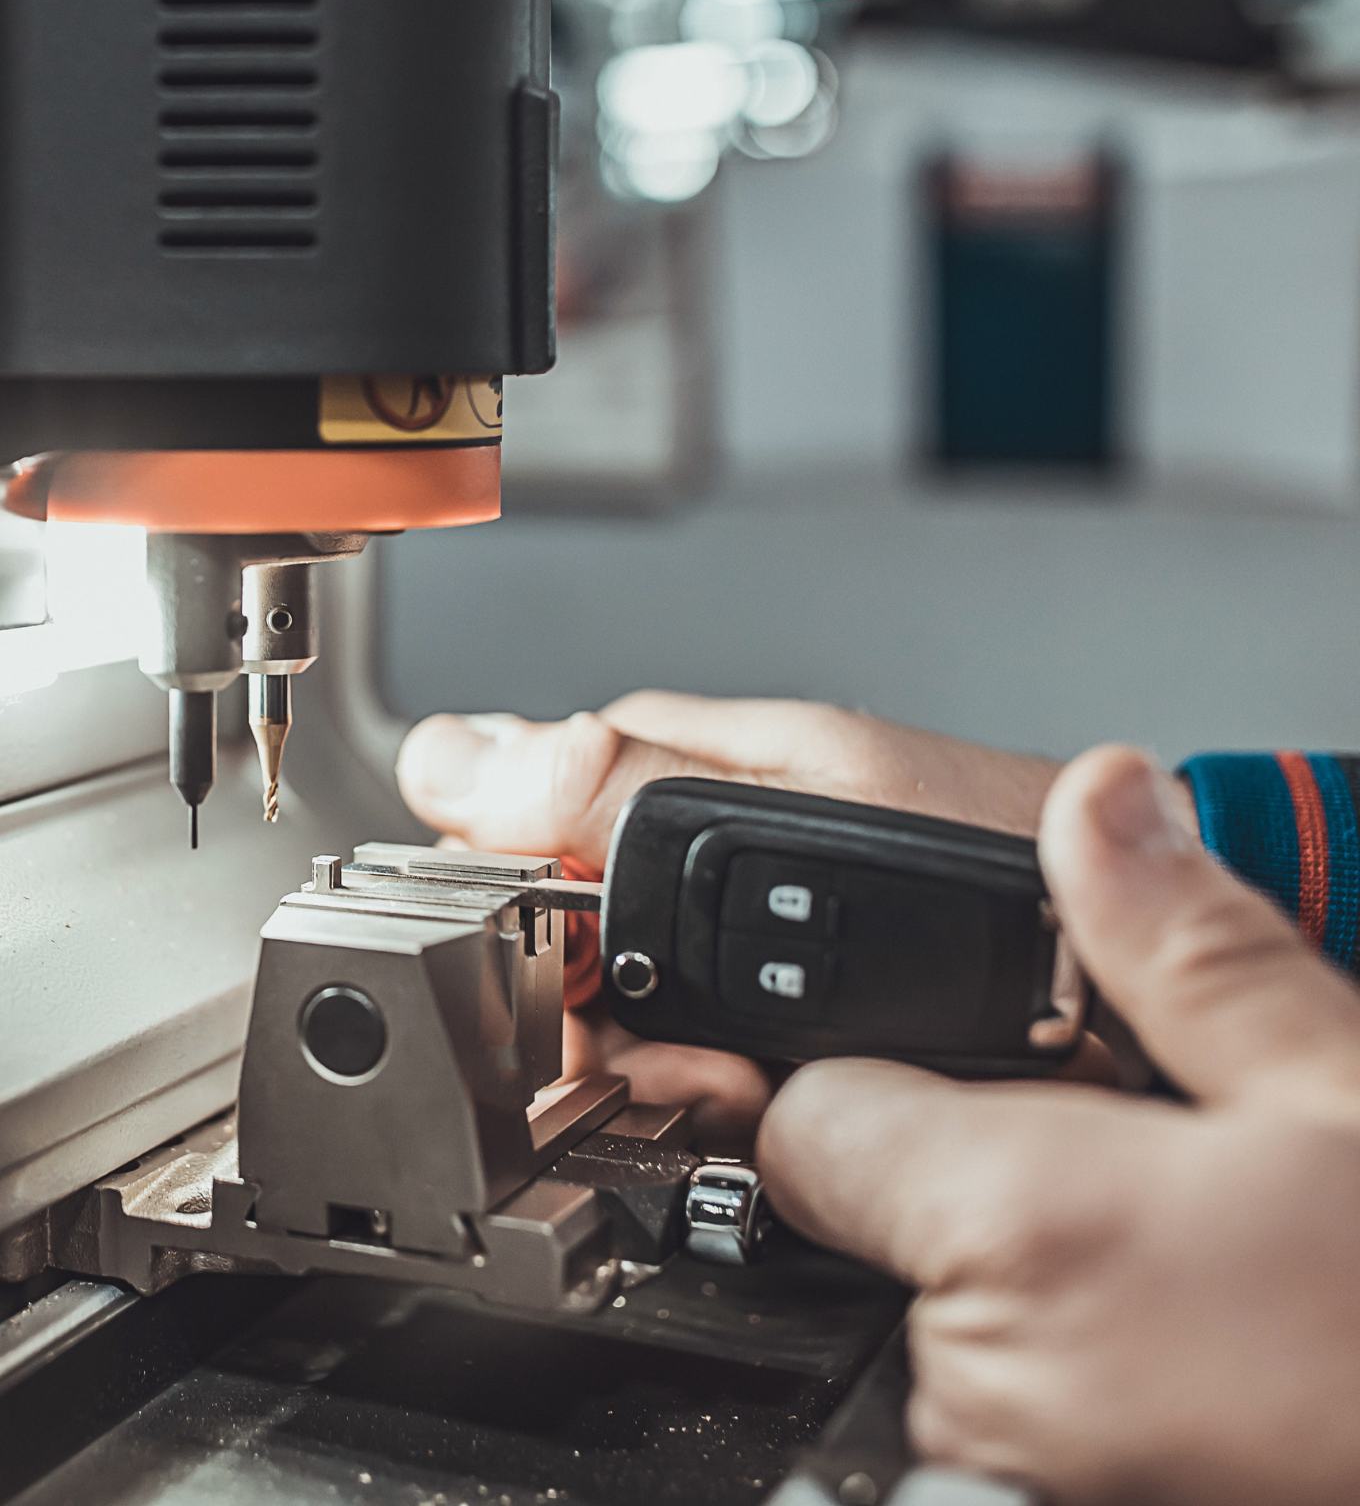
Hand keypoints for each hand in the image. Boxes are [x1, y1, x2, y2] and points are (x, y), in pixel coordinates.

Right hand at [396, 693, 1059, 1148]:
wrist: (1115, 966)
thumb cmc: (984, 847)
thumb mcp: (791, 798)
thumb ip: (618, 784)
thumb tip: (453, 753)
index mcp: (695, 770)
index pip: (530, 818)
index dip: (509, 904)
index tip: (531, 977)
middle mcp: (714, 853)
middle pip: (574, 939)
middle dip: (591, 1012)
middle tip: (660, 1049)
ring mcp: (753, 946)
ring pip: (631, 1024)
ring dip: (657, 1073)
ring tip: (731, 1084)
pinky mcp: (791, 1027)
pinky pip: (704, 1077)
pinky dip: (717, 1109)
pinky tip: (757, 1109)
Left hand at [758, 746, 1359, 1505]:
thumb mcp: (1337, 1090)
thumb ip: (1184, 949)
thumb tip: (1097, 805)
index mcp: (1026, 1231)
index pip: (811, 1121)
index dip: (881, 1067)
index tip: (982, 1058)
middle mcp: (985, 1378)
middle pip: (874, 1214)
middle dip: (977, 1170)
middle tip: (1141, 1159)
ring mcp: (1012, 1466)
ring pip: (942, 1312)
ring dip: (1035, 1273)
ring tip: (1187, 1257)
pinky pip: (1006, 1400)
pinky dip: (1071, 1356)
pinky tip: (1189, 1333)